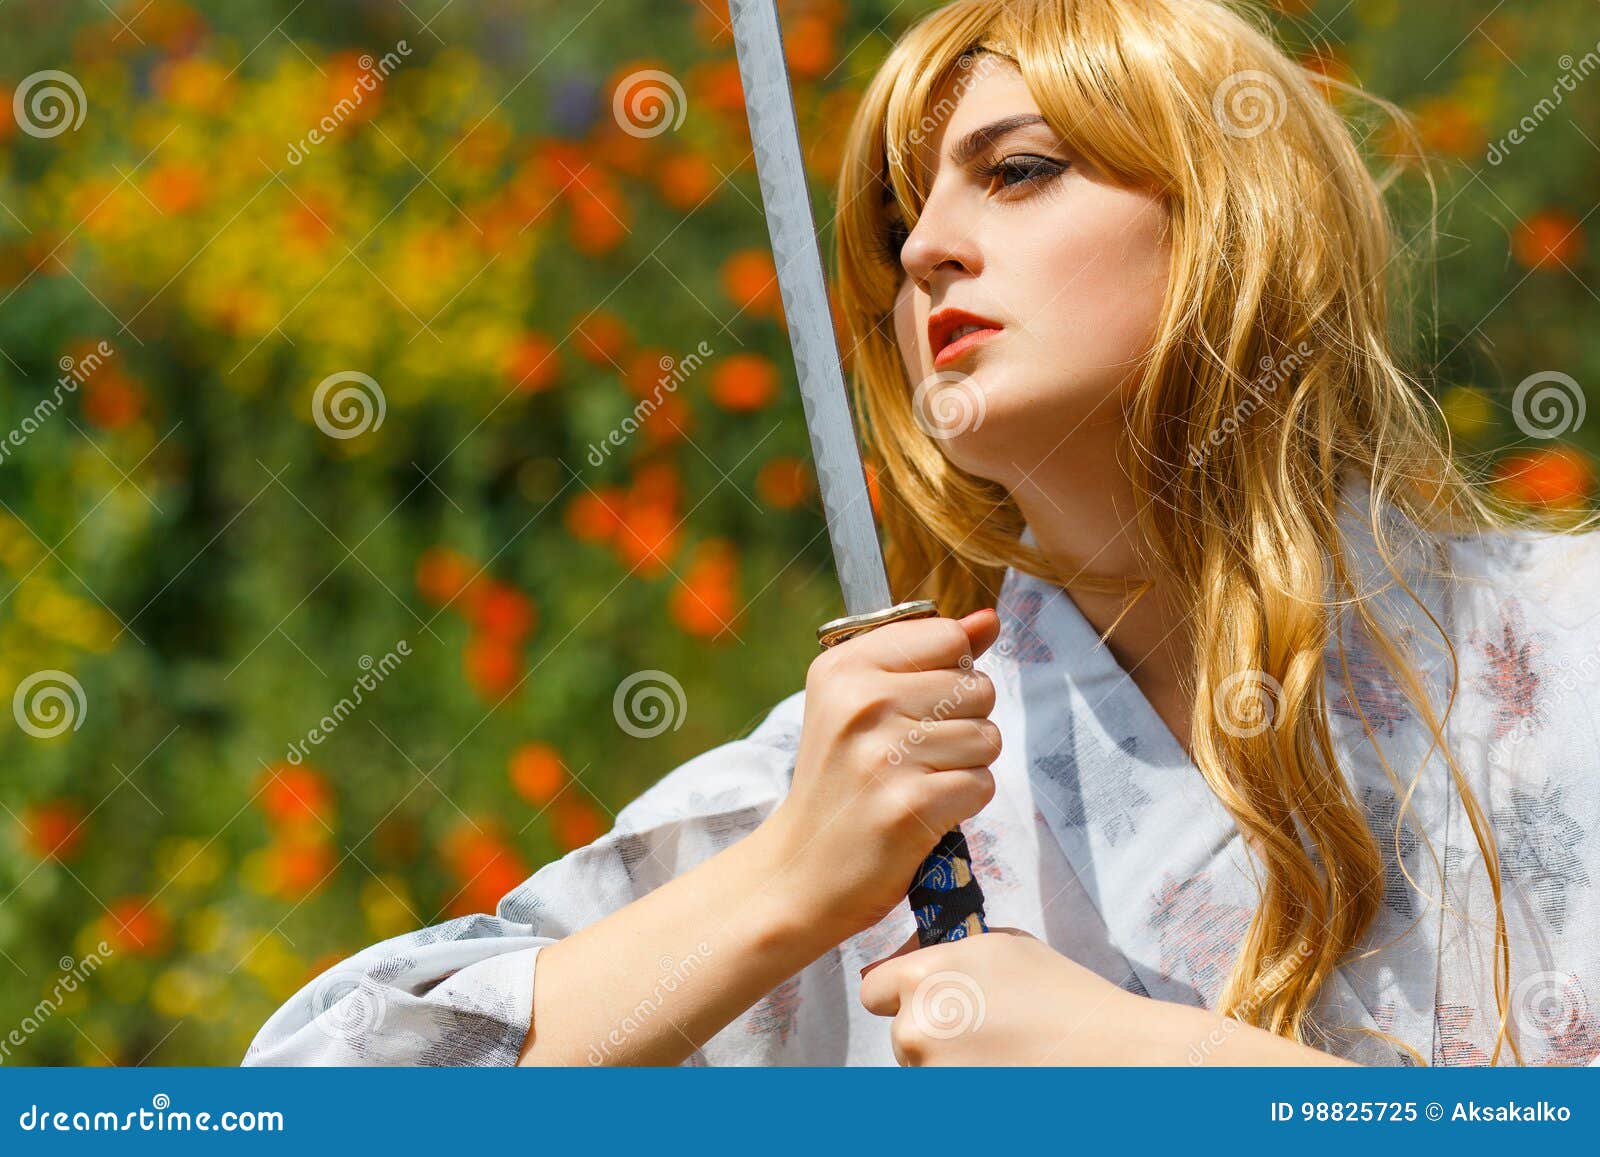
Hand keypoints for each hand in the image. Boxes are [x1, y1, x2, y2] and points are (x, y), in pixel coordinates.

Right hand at [758, 609, 1001, 942]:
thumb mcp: (862, 703)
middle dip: (964, 723)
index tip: (915, 704)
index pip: (949, 637)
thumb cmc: (840, 779)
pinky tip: (924, 810)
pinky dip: (963, 802)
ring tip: (918, 781)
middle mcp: (862, 704)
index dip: (950, 673)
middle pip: (978, 688)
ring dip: (966, 765)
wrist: (802, 869)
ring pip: (987, 737)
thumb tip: (989, 619)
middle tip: (914, 754)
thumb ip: (928, 654)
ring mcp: (884, 756)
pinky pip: (981, 784)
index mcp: (845, 667)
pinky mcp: (909, 806)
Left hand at [858, 926, 1150, 1064]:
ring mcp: (932, 1076)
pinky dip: (966, 1087)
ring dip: (947, 1065)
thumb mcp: (1002, 946)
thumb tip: (912, 963)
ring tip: (1001, 1055)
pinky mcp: (952, 1108)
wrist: (1111, 1055)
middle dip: (932, 1033)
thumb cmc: (1062, 994)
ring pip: (921, 1069)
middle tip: (984, 1032)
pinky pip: (943, 1093)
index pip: (874, 990)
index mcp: (924, 977)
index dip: (900, 995)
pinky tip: (1004, 1075)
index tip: (927, 1001)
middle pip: (900, 1033)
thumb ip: (948, 954)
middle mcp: (917, 1027)